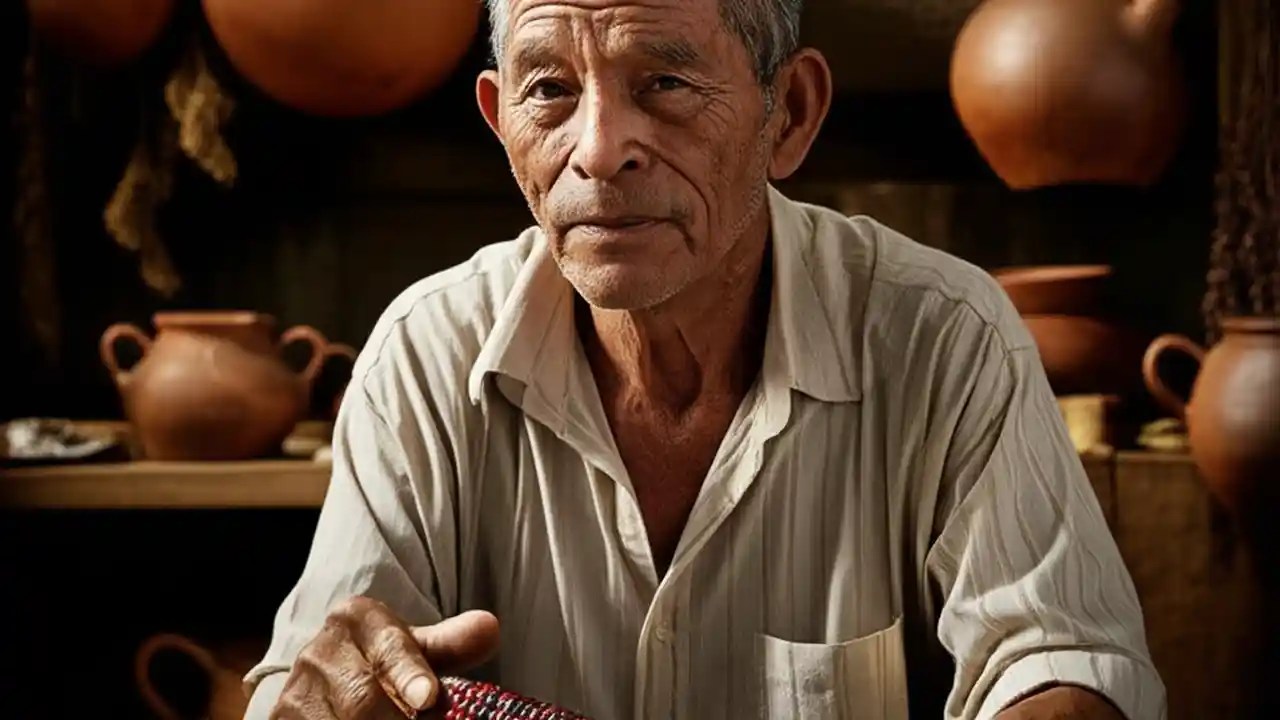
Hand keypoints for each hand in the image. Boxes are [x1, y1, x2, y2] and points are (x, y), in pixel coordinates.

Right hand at [270, 597, 499, 718]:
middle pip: (363, 699)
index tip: (429, 698)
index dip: (409, 675)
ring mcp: (293, 696)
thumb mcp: (418, 651)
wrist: (326, 688)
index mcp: (354, 619)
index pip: (388, 648)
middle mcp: (318, 654)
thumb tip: (489, 627)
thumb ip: (450, 644)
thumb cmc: (384, 665)